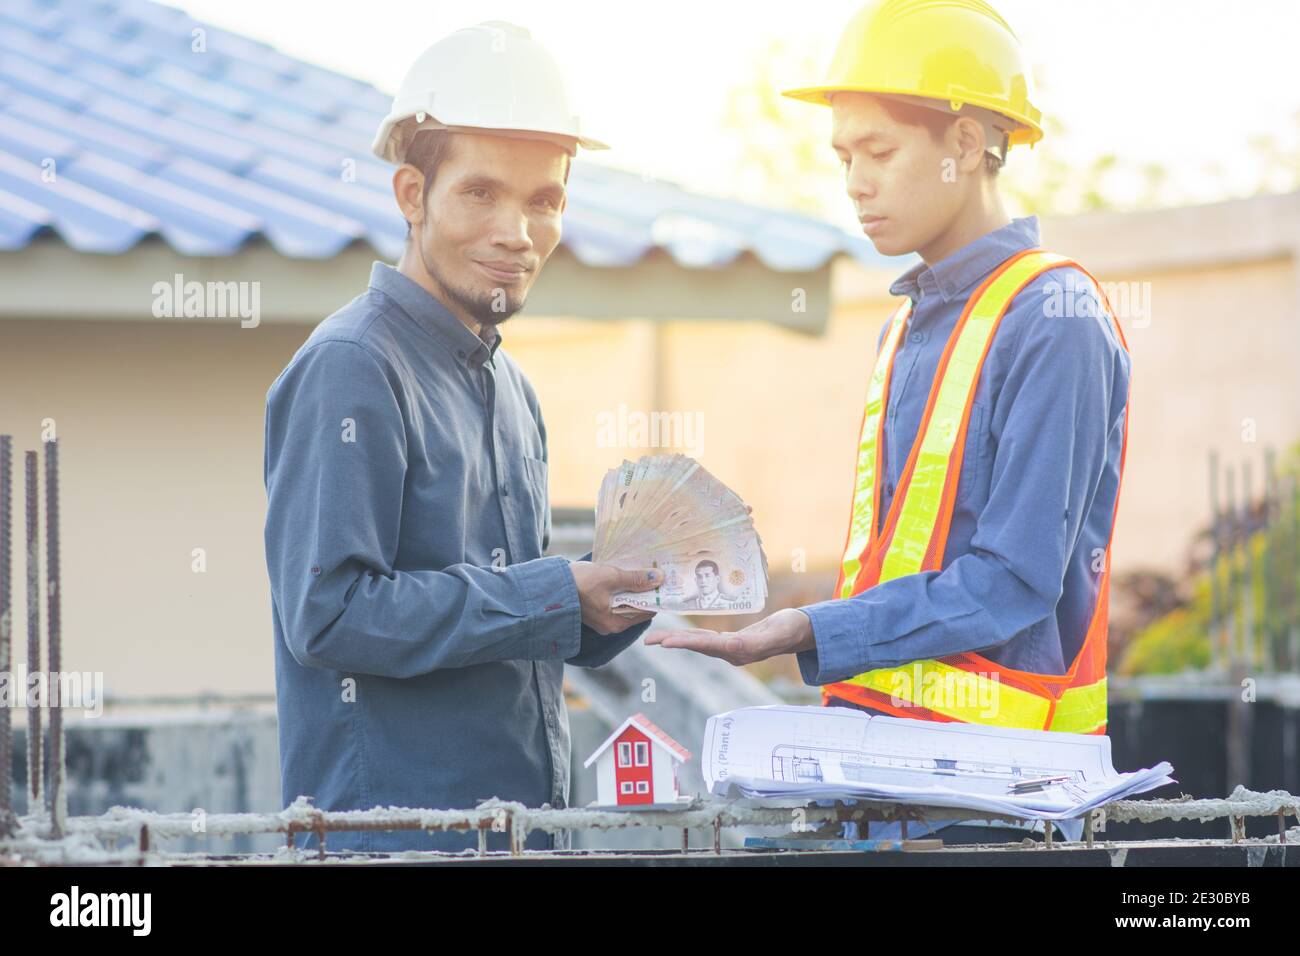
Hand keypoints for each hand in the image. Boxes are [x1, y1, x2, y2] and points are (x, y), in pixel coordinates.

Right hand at [569, 562, 658, 634]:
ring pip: (626, 603)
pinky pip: (615, 601)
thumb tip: (659, 578)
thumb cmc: (580, 583)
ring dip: (633, 589)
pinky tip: (623, 577)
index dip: (656, 596)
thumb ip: (636, 579)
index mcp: (616, 623)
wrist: (550, 584)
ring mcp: (601, 619)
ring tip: (640, 571)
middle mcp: (610, 625)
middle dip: (645, 591)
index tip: (663, 581)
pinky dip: (621, 590)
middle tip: (655, 572)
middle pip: (636, 608)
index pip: (646, 611)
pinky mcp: (594, 610)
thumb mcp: (612, 577)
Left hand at [644, 607, 814, 665]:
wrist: (801, 631)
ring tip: (654, 639)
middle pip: (697, 647)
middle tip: (648, 640)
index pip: (708, 646)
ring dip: (676, 640)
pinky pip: (705, 640)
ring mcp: (731, 650)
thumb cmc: (792, 628)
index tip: (667, 642)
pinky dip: (689, 636)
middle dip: (673, 642)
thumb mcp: (780, 632)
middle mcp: (732, 653)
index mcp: (741, 650)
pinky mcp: (731, 643)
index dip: (686, 643)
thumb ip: (761, 640)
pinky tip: (678, 634)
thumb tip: (737, 646)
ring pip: (698, 644)